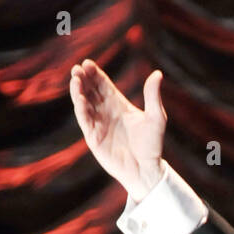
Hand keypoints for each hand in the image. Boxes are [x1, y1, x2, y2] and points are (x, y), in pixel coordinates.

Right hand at [69, 59, 166, 200]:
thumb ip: (153, 96)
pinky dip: (81, 109)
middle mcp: (106, 113)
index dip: (95, 74)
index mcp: (118, 105)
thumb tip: (157, 73)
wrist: (147, 170)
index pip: (103, 85)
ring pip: (84, 104)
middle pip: (90, 91)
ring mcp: (99, 125)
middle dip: (83, 79)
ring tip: (75, 79)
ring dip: (78, 91)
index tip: (88, 63)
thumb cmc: (152, 145)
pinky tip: (79, 98)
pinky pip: (85, 121)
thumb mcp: (156, 118)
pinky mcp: (94, 139)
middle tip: (77, 68)